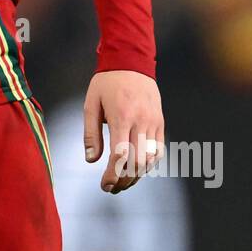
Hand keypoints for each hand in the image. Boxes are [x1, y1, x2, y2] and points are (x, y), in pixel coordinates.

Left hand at [83, 70, 163, 194]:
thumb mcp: (91, 104)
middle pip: (137, 162)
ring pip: (150, 160)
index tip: (104, 185)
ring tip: (122, 183)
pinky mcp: (160, 123)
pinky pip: (158, 151)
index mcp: (122, 116)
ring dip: (137, 176)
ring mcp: (153, 122)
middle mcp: (141, 121)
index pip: (120, 155)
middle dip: (124, 180)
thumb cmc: (106, 83)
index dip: (113, 175)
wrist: (132, 62)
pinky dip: (148, 164)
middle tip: (110, 188)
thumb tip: (91, 160)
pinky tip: (135, 169)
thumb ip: (90, 134)